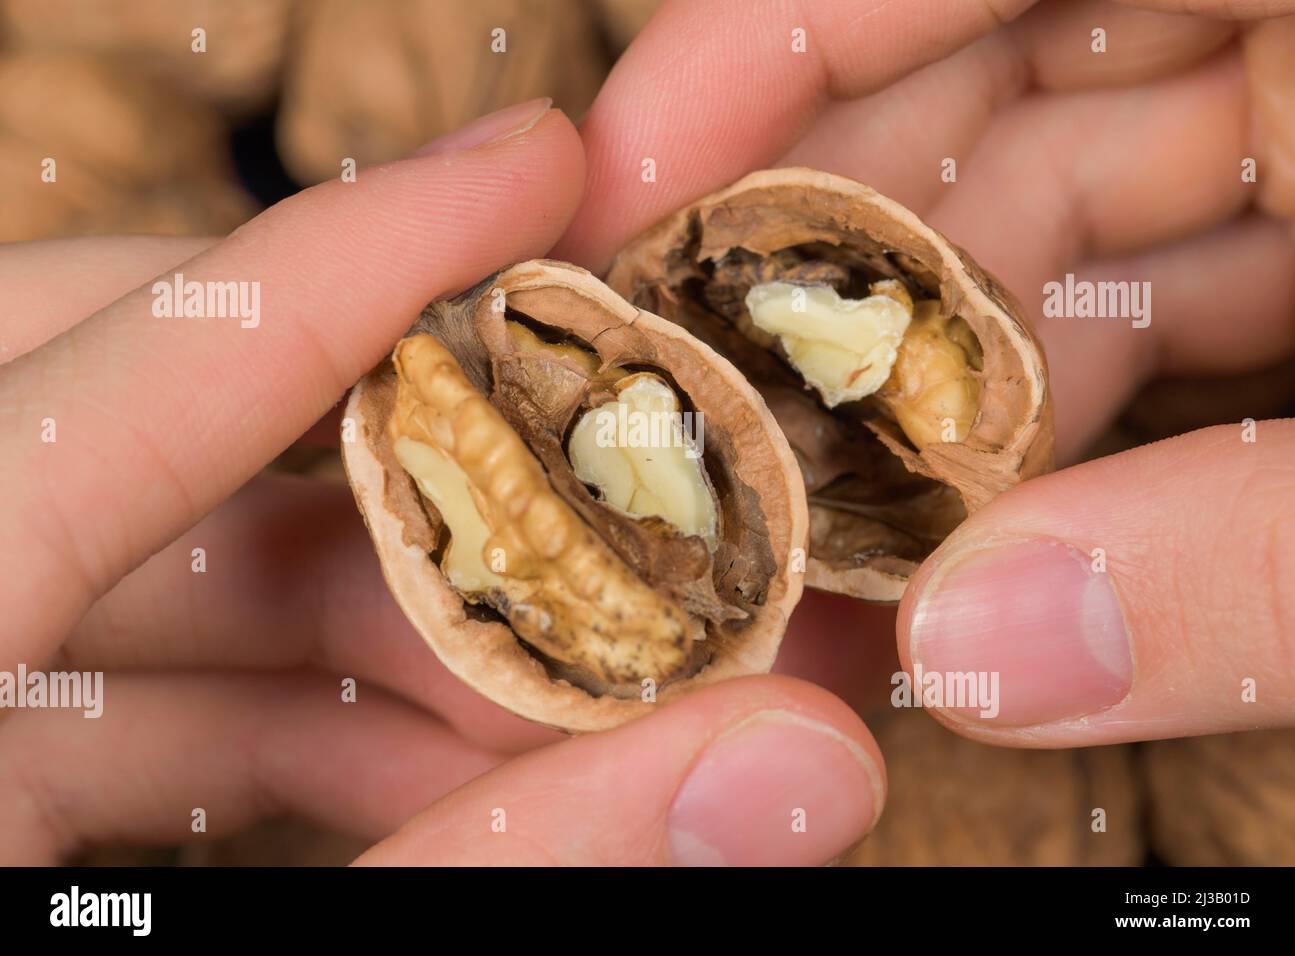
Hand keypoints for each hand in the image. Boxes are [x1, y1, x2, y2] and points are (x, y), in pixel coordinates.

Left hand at [0, 102, 881, 865]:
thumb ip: (504, 863)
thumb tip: (792, 763)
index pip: (124, 374)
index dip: (353, 251)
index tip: (535, 160)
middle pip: (98, 384)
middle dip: (356, 399)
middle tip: (560, 422)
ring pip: (125, 542)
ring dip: (365, 590)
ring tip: (563, 645)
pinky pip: (116, 672)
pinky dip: (293, 693)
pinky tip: (450, 748)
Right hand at [557, 0, 1294, 745]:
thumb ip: (1250, 562)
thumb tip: (976, 655)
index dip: (776, 38)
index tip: (635, 170)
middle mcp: (1278, 28)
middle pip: (975, 80)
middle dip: (826, 252)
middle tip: (704, 399)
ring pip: (1042, 198)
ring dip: (917, 362)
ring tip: (819, 506)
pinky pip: (1136, 269)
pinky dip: (1041, 391)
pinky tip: (964, 512)